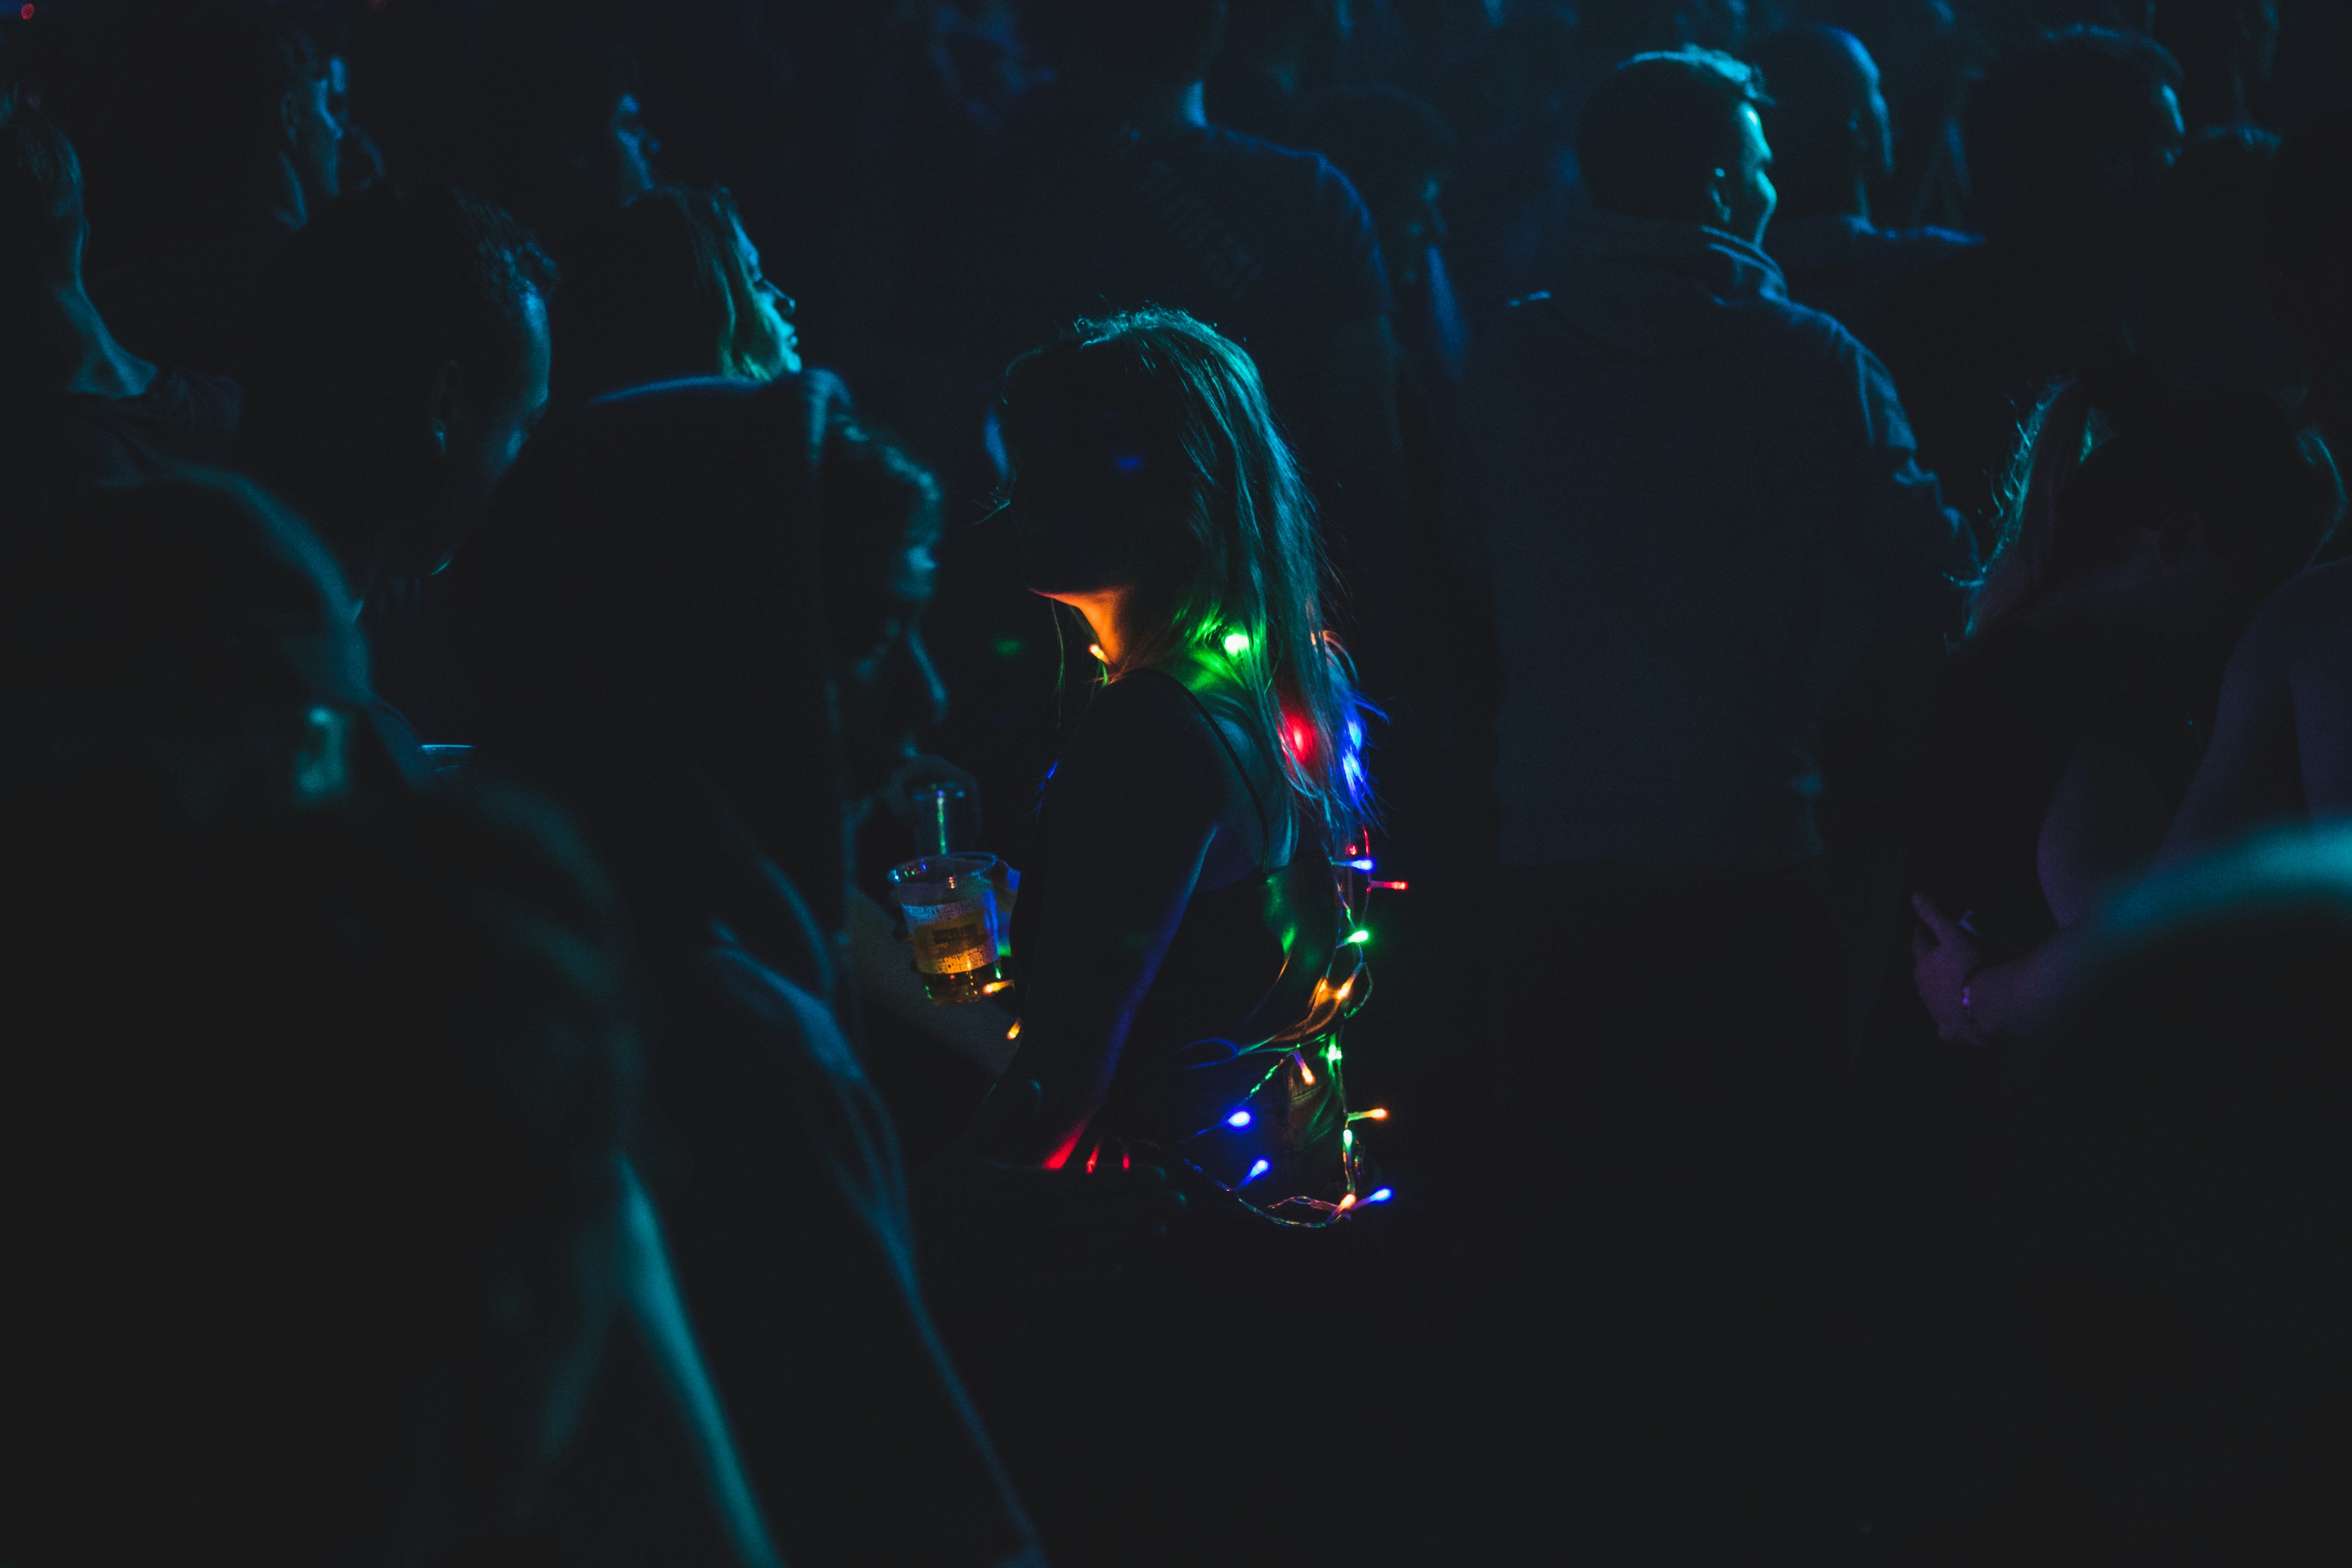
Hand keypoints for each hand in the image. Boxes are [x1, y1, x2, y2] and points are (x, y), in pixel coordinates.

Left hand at [875, 754, 982, 841]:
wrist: (873, 765)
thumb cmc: (882, 773)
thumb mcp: (890, 786)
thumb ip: (898, 803)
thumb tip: (914, 824)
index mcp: (938, 767)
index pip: (967, 782)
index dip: (974, 801)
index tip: (972, 822)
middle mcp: (942, 772)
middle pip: (968, 794)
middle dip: (972, 815)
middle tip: (972, 837)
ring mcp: (938, 780)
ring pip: (961, 800)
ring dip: (966, 818)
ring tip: (967, 840)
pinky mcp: (931, 789)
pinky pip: (951, 802)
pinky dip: (955, 817)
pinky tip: (953, 833)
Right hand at [913, 1081, 1185, 1274]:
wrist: (898, 1252)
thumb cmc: (928, 1196)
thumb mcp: (966, 1149)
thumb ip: (1004, 1118)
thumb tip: (1035, 1084)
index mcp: (1024, 1191)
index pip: (1091, 1185)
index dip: (1131, 1183)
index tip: (1164, 1179)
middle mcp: (1034, 1228)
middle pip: (1102, 1219)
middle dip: (1144, 1211)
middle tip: (1182, 1205)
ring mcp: (1028, 1260)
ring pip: (1091, 1250)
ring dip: (1129, 1241)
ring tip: (1160, 1234)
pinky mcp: (1015, 1285)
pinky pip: (1064, 1279)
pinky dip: (1093, 1273)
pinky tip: (1116, 1269)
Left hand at [1910, 893, 1986, 1044]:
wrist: (1991, 1005)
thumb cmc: (1973, 964)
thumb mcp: (1953, 934)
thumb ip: (1933, 915)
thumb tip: (1914, 895)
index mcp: (1923, 965)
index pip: (1919, 943)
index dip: (1922, 933)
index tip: (1924, 926)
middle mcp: (1924, 990)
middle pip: (1922, 973)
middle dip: (1928, 963)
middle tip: (1938, 955)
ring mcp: (1936, 1012)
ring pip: (1931, 998)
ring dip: (1937, 990)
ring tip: (1950, 984)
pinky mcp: (1951, 1031)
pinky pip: (1945, 1026)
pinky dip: (1948, 1021)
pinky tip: (1952, 1023)